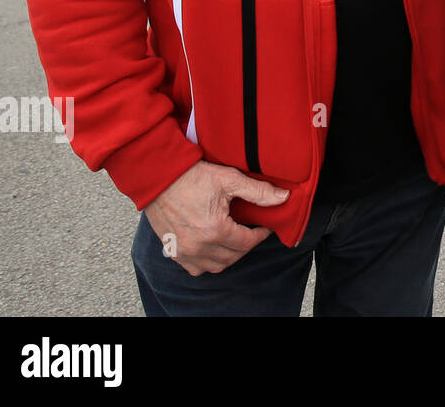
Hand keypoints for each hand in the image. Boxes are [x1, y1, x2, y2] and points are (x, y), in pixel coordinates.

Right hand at [143, 160, 288, 275]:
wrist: (159, 177)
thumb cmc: (192, 176)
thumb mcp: (230, 179)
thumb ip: (259, 191)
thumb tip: (284, 196)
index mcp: (215, 230)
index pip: (247, 242)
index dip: (260, 235)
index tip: (265, 227)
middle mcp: (199, 246)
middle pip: (233, 256)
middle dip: (246, 245)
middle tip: (251, 232)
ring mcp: (184, 251)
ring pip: (216, 266)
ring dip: (229, 256)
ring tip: (235, 240)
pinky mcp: (173, 251)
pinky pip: (196, 268)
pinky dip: (208, 262)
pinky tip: (214, 248)